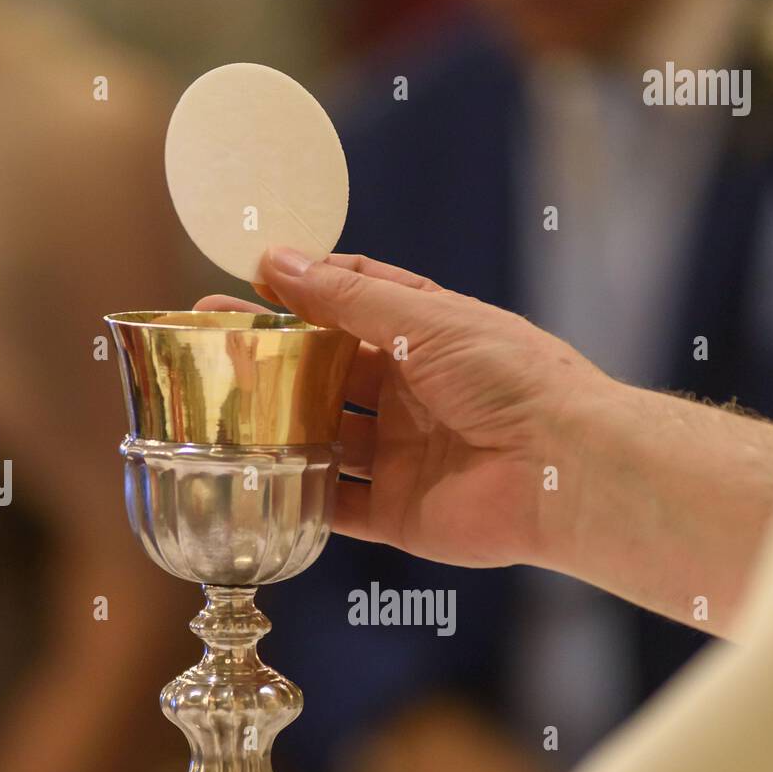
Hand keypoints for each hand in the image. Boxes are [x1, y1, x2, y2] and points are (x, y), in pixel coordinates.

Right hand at [195, 249, 609, 569]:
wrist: (561, 467)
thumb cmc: (511, 378)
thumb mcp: (424, 320)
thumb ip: (345, 297)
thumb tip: (276, 259)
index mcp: (426, 338)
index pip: (352, 304)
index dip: (302, 292)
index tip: (249, 283)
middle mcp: (411, 396)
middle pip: (327, 374)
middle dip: (273, 360)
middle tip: (210, 344)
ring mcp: (402, 455)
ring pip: (323, 439)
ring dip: (276, 427)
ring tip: (217, 409)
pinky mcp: (398, 512)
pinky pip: (336, 506)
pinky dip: (299, 495)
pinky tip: (253, 477)